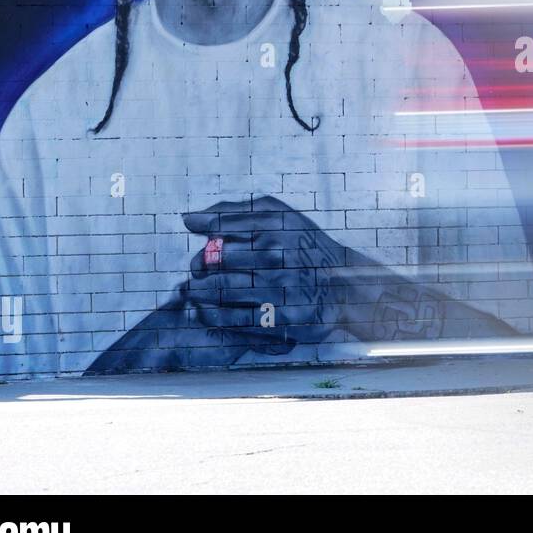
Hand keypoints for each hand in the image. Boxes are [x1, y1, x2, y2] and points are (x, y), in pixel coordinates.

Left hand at [180, 195, 351, 351]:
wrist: (344, 287)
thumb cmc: (304, 248)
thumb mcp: (279, 217)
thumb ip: (234, 213)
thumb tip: (188, 219)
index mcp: (274, 226)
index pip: (218, 231)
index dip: (206, 244)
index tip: (208, 252)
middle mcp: (275, 255)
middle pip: (212, 261)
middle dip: (198, 268)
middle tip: (200, 274)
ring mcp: (276, 288)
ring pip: (216, 291)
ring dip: (199, 293)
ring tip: (199, 293)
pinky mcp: (277, 318)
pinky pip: (229, 319)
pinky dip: (211, 316)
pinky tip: (209, 312)